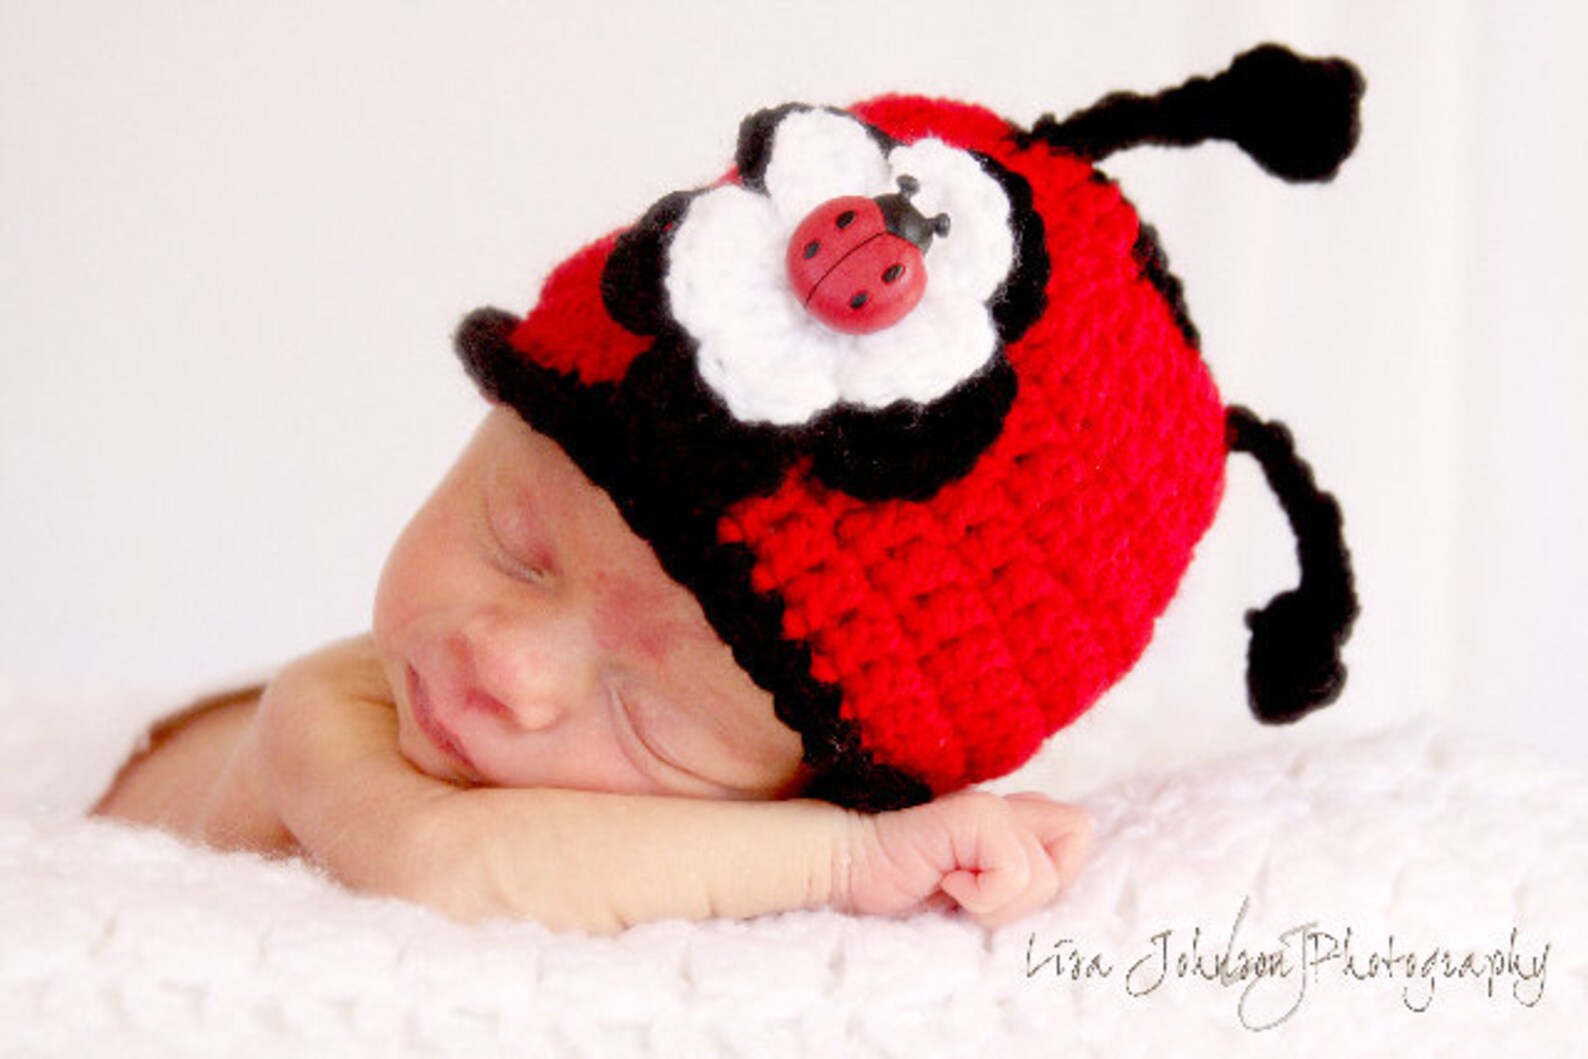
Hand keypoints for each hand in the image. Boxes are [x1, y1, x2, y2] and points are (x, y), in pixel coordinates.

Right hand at [837, 790, 1089, 927]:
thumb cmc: (902, 885)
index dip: (1054, 873)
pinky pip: (1014, 873)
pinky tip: (942, 883)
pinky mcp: (972, 815)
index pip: (1079, 830)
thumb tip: (1054, 891)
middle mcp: (1008, 804)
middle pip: (1079, 836)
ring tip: (952, 889)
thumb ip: (1012, 878)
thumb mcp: (971, 891)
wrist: (845, 866)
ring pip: (1043, 873)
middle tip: (981, 894)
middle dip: (1034, 889)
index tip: (999, 893)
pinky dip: (980, 897)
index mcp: (1012, 817)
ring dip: (997, 903)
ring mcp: (991, 805)